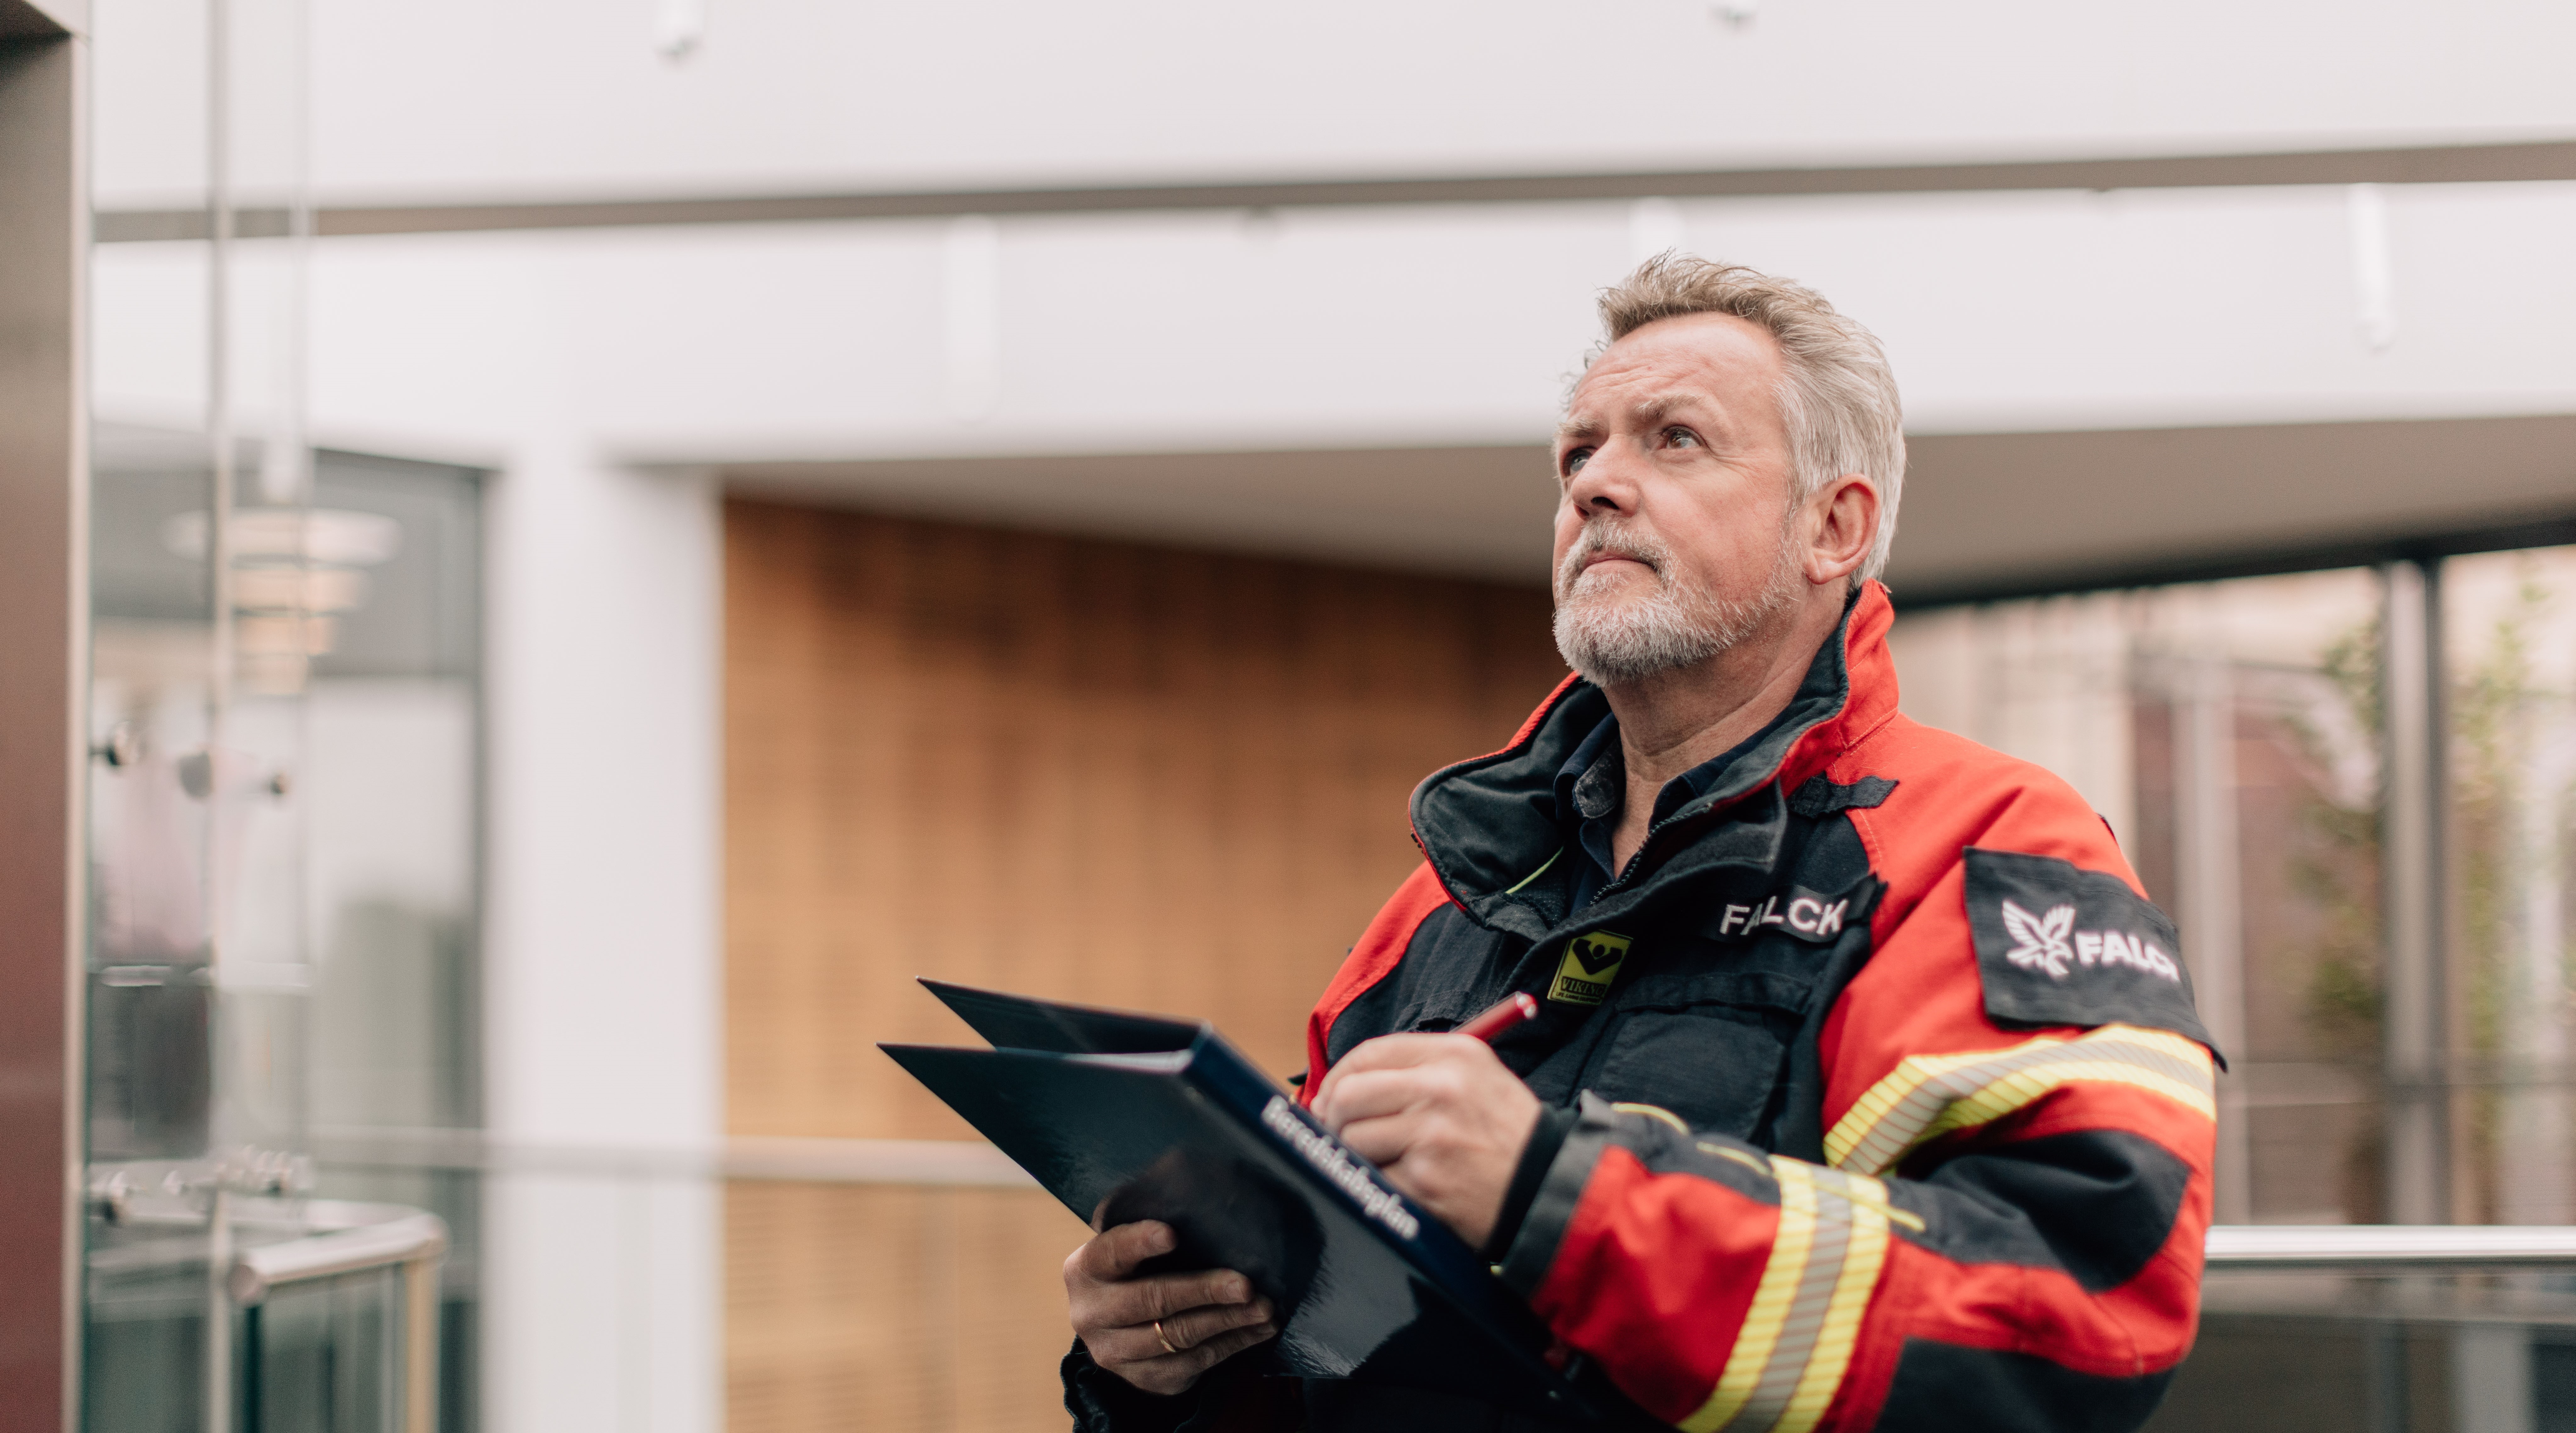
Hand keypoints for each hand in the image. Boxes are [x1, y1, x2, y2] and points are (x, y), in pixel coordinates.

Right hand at [1064, 1220, 1278, 1395]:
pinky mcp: (1144, 1378)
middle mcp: (1091, 1314)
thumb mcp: (1129, 1244)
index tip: (1172, 1233)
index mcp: (1084, 1269)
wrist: (1113, 1324)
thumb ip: (1152, 1226)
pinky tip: (1258, 1329)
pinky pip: (1194, 1363)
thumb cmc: (1133, 1268)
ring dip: (1228, 1321)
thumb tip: (1211, 1197)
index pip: (1111, 1252)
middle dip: (1204, 1291)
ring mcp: (1115, 1352)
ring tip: (1265, 1308)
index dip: (1139, 1243)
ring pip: (1177, 1336)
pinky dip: (1231, 1344)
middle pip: (1151, 1301)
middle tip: (1246, 1284)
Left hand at [1310, 1033, 1541, 1249]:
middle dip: (1335, 1116)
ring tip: (1382, 1160)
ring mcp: (1432, 1135)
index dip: (1339, 1075)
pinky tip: (1404, 1184)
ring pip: (1353, 1138)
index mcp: (1454, 1054)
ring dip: (1356, 1154)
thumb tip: (1346, 1083)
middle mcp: (1441, 1088)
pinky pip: (1372, 1177)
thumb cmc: (1506, 1133)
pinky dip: (1380, 1184)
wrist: (1546, 1186)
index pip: (1370, 1052)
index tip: (1331, 1096)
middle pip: (1350, 1093)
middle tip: (1340, 1132)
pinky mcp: (1425, 1179)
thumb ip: (1418, 1068)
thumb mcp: (1476, 1077)